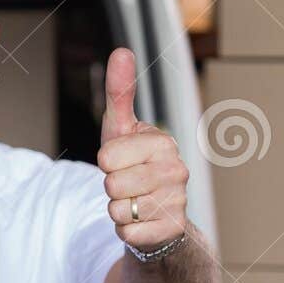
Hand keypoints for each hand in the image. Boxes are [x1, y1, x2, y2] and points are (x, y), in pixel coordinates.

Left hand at [98, 48, 187, 249]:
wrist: (156, 210)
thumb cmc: (133, 163)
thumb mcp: (122, 128)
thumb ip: (120, 93)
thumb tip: (122, 51)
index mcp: (163, 143)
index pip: (107, 157)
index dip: (106, 162)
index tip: (122, 160)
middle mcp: (177, 169)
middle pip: (111, 184)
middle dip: (110, 187)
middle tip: (127, 184)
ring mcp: (178, 200)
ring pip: (116, 209)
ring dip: (117, 209)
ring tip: (134, 201)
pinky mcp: (172, 229)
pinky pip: (126, 232)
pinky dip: (125, 229)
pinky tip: (141, 221)